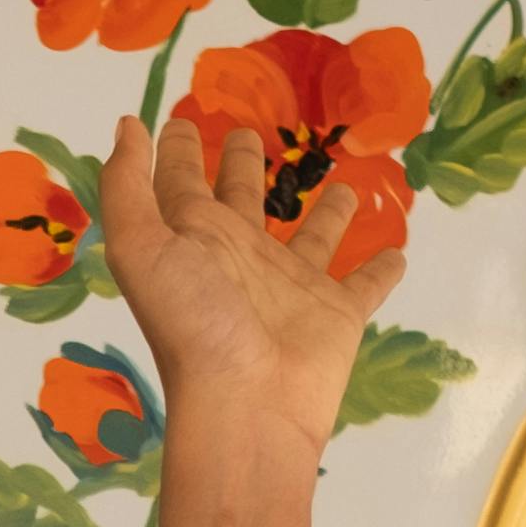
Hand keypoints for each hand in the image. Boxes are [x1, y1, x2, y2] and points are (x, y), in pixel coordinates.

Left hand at [96, 103, 401, 471]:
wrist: (246, 403)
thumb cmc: (192, 322)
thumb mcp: (140, 244)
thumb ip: (127, 185)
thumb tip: (128, 125)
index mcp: (194, 238)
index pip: (183, 183)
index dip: (180, 151)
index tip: (181, 123)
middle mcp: (241, 258)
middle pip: (244, 199)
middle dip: (245, 165)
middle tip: (249, 135)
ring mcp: (291, 288)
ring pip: (313, 237)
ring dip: (327, 213)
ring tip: (339, 185)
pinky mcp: (337, 313)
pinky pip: (366, 285)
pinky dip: (383, 270)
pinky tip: (398, 253)